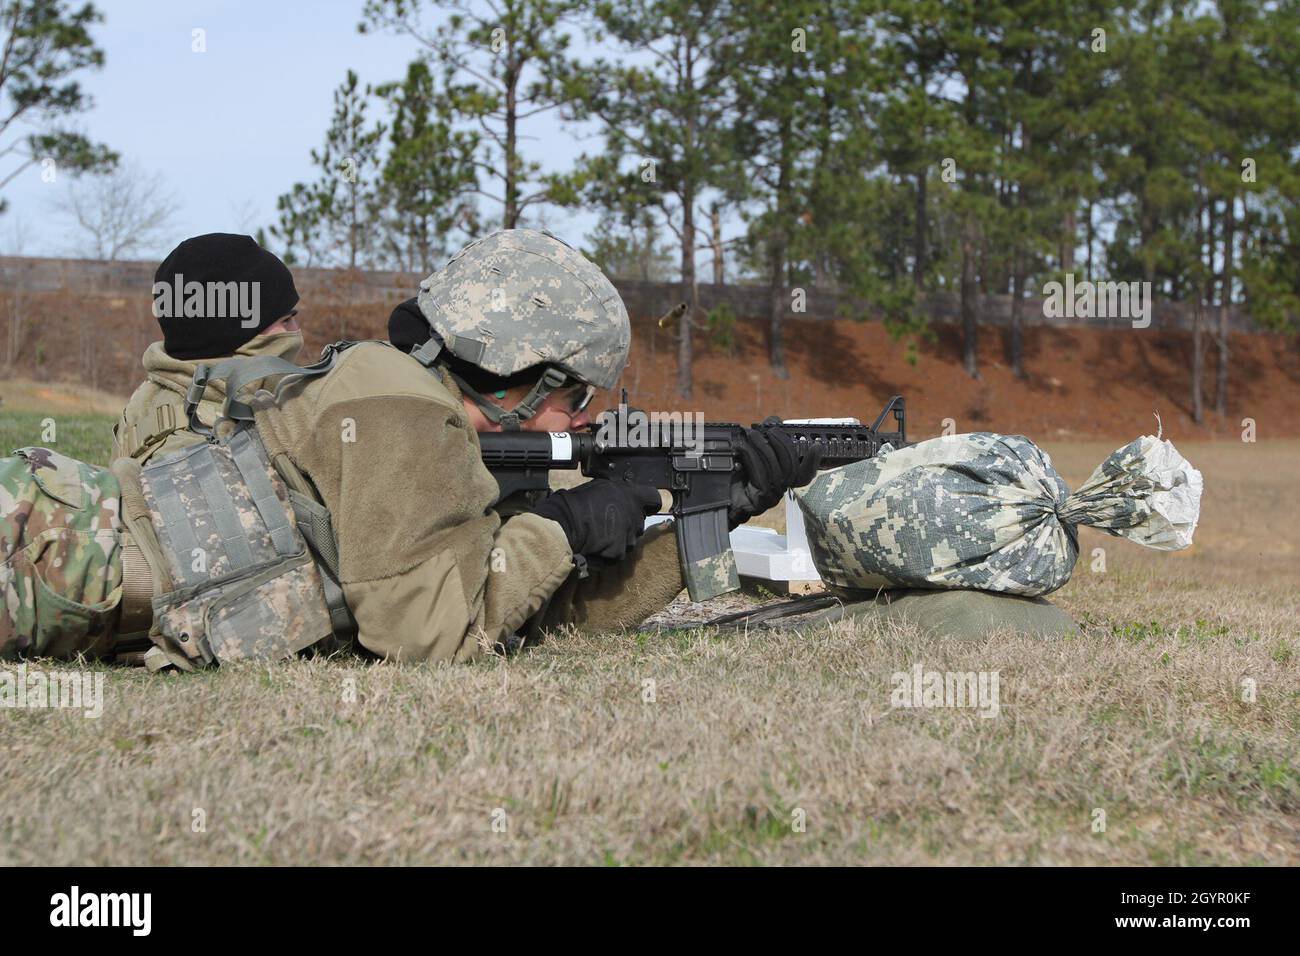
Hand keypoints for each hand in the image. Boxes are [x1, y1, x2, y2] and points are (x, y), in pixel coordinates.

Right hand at [529, 479, 661, 564]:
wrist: (563, 526)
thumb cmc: (577, 503)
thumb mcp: (600, 486)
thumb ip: (619, 492)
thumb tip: (623, 495)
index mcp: (632, 497)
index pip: (654, 498)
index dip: (649, 502)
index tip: (646, 505)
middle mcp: (635, 517)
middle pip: (640, 521)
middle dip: (629, 521)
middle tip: (610, 519)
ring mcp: (628, 537)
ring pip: (629, 538)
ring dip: (620, 537)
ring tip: (600, 533)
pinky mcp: (619, 553)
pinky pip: (618, 552)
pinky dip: (609, 550)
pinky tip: (596, 544)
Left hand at [728, 417, 822, 527]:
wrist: (712, 493)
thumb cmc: (729, 472)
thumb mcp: (748, 450)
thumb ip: (763, 436)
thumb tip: (775, 419)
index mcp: (779, 478)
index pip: (803, 475)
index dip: (813, 463)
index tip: (817, 447)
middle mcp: (778, 489)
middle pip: (791, 469)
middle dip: (782, 445)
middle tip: (770, 431)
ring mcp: (769, 498)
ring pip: (777, 473)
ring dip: (764, 449)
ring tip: (751, 435)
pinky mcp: (758, 503)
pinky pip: (763, 480)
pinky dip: (753, 460)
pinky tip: (742, 450)